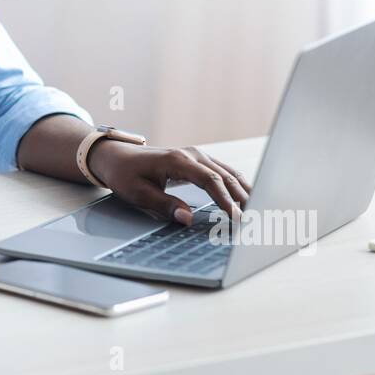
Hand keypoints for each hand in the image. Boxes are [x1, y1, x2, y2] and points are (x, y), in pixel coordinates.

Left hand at [88, 140, 251, 226]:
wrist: (116, 155)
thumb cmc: (125, 174)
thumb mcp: (138, 193)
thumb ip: (164, 206)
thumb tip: (187, 219)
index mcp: (178, 160)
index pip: (210, 181)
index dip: (225, 200)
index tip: (235, 218)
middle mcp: (192, 154)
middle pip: (225, 176)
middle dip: (241, 198)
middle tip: (255, 220)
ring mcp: (197, 155)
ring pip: (228, 173)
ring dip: (244, 191)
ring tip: (258, 211)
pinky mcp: (198, 160)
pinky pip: (223, 171)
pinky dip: (237, 184)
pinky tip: (247, 198)